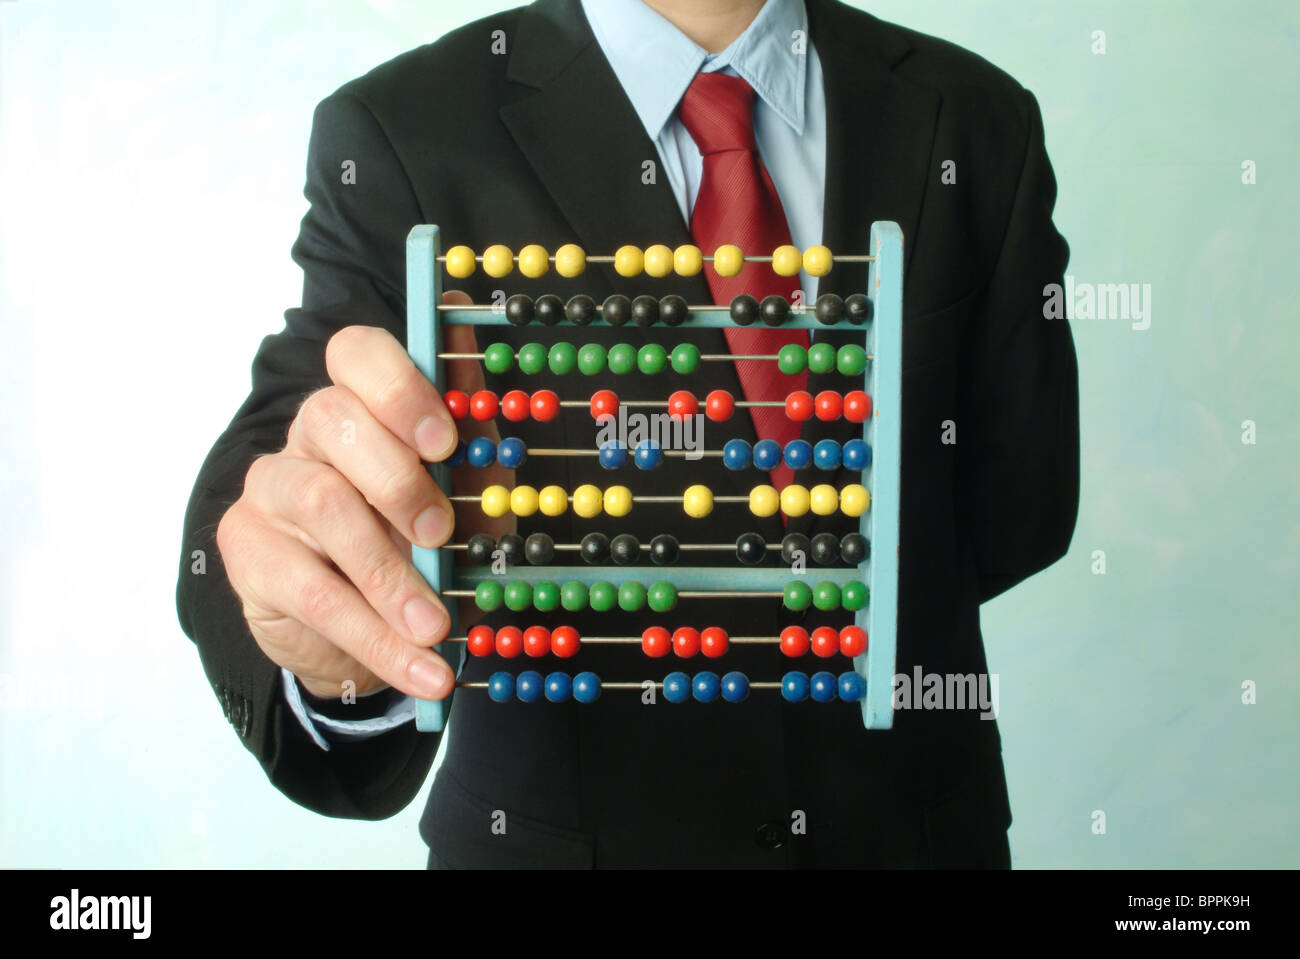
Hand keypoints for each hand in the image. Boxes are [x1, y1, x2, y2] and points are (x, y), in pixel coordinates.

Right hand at [217, 292, 512, 700]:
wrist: (376, 630)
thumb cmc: (425, 542)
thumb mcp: (466, 494)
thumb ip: (475, 441)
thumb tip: (476, 351)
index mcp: (364, 403)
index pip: (356, 353)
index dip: (399, 386)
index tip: (445, 440)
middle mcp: (308, 435)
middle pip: (332, 418)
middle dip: (397, 476)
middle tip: (440, 533)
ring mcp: (271, 489)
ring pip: (320, 504)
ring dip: (389, 573)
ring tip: (435, 626)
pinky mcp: (249, 553)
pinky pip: (311, 592)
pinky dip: (376, 638)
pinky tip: (420, 667)